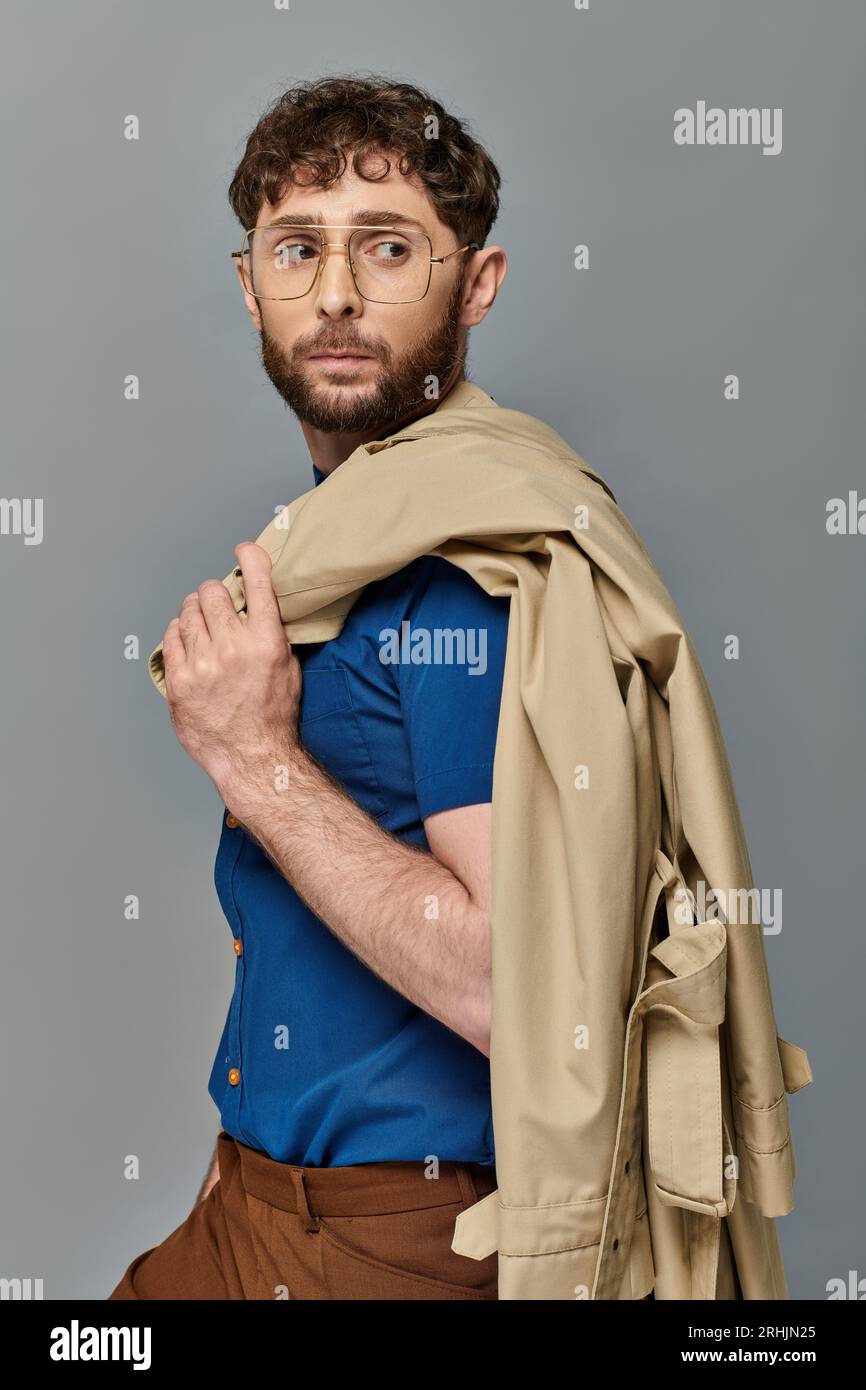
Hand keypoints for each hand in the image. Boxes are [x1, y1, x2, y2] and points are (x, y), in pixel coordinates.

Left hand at [162, 541, 301, 802]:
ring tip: (203, 625)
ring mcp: (201, 664)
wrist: (252, 757)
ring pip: (188, 611)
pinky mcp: (178, 680)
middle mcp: (232, 647)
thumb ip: (273, 634)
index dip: (250, 556)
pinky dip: (179, 633)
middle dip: (216, 592)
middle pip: (213, 591)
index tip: (244, 550)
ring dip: (196, 611)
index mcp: (266, 641)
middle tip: (218, 602)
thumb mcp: (289, 668)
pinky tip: (188, 642)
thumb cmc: (274, 717)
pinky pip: (171, 637)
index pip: (257, 581)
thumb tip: (260, 607)